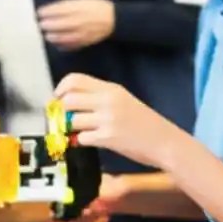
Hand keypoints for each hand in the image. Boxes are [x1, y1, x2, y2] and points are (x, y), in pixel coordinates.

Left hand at [38, 0, 114, 48]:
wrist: (114, 19)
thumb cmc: (97, 7)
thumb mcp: (82, 0)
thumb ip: (67, 5)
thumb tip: (50, 9)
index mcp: (79, 8)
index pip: (58, 10)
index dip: (47, 12)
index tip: (39, 12)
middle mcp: (79, 21)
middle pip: (59, 24)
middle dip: (47, 25)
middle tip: (41, 24)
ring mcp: (82, 32)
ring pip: (64, 36)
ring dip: (53, 36)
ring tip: (47, 35)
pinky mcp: (85, 41)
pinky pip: (72, 45)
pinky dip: (63, 45)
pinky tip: (58, 44)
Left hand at [54, 73, 182, 167]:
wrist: (165, 142)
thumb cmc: (145, 123)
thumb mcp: (124, 101)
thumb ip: (99, 98)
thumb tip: (69, 101)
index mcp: (111, 89)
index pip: (74, 79)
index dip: (60, 89)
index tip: (58, 99)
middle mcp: (108, 100)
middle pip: (68, 99)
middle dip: (60, 111)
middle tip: (62, 119)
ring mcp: (108, 119)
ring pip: (71, 120)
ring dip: (70, 128)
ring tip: (79, 132)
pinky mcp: (108, 138)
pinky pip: (81, 138)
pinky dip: (81, 142)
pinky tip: (90, 141)